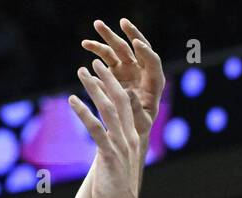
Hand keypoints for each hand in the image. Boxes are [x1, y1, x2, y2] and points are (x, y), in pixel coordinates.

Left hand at [68, 59, 145, 197]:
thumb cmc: (117, 192)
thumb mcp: (118, 166)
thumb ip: (114, 151)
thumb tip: (107, 145)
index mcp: (133, 138)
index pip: (127, 105)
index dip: (116, 87)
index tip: (106, 72)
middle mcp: (130, 137)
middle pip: (120, 100)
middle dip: (107, 79)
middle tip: (94, 63)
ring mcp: (120, 145)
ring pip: (108, 109)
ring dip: (94, 88)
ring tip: (82, 72)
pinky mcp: (108, 155)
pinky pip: (95, 129)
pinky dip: (83, 112)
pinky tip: (72, 100)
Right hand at [80, 19, 163, 135]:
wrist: (131, 130)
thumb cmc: (139, 129)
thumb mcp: (141, 123)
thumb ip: (137, 109)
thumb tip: (129, 93)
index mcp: (154, 82)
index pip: (153, 61)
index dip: (146, 52)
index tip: (136, 44)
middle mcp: (142, 71)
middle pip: (136, 48)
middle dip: (127, 34)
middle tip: (121, 23)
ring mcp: (128, 70)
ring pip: (119, 49)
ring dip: (107, 39)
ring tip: (95, 28)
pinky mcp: (114, 73)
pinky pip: (106, 58)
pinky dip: (97, 51)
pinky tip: (86, 45)